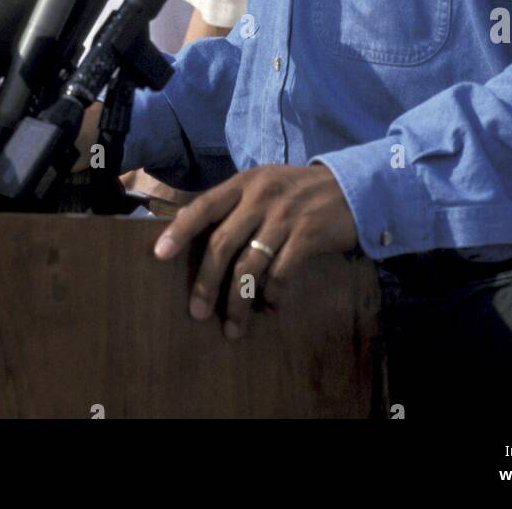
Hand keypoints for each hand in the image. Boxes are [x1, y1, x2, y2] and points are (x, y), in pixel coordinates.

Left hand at [153, 163, 358, 339]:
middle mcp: (261, 197)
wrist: (352, 187)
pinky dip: (272, 296)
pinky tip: (270, 308)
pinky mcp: (307, 235)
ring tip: (232, 328)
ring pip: (249, 266)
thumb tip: (192, 228)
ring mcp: (285, 216)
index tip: (159, 255)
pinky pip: (281, 274)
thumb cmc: (299, 191)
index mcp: (245, 183)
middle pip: (221, 243)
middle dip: (206, 282)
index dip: (179, 230)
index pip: (204, 205)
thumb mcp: (265, 185)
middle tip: (197, 311)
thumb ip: (235, 203)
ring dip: (237, 302)